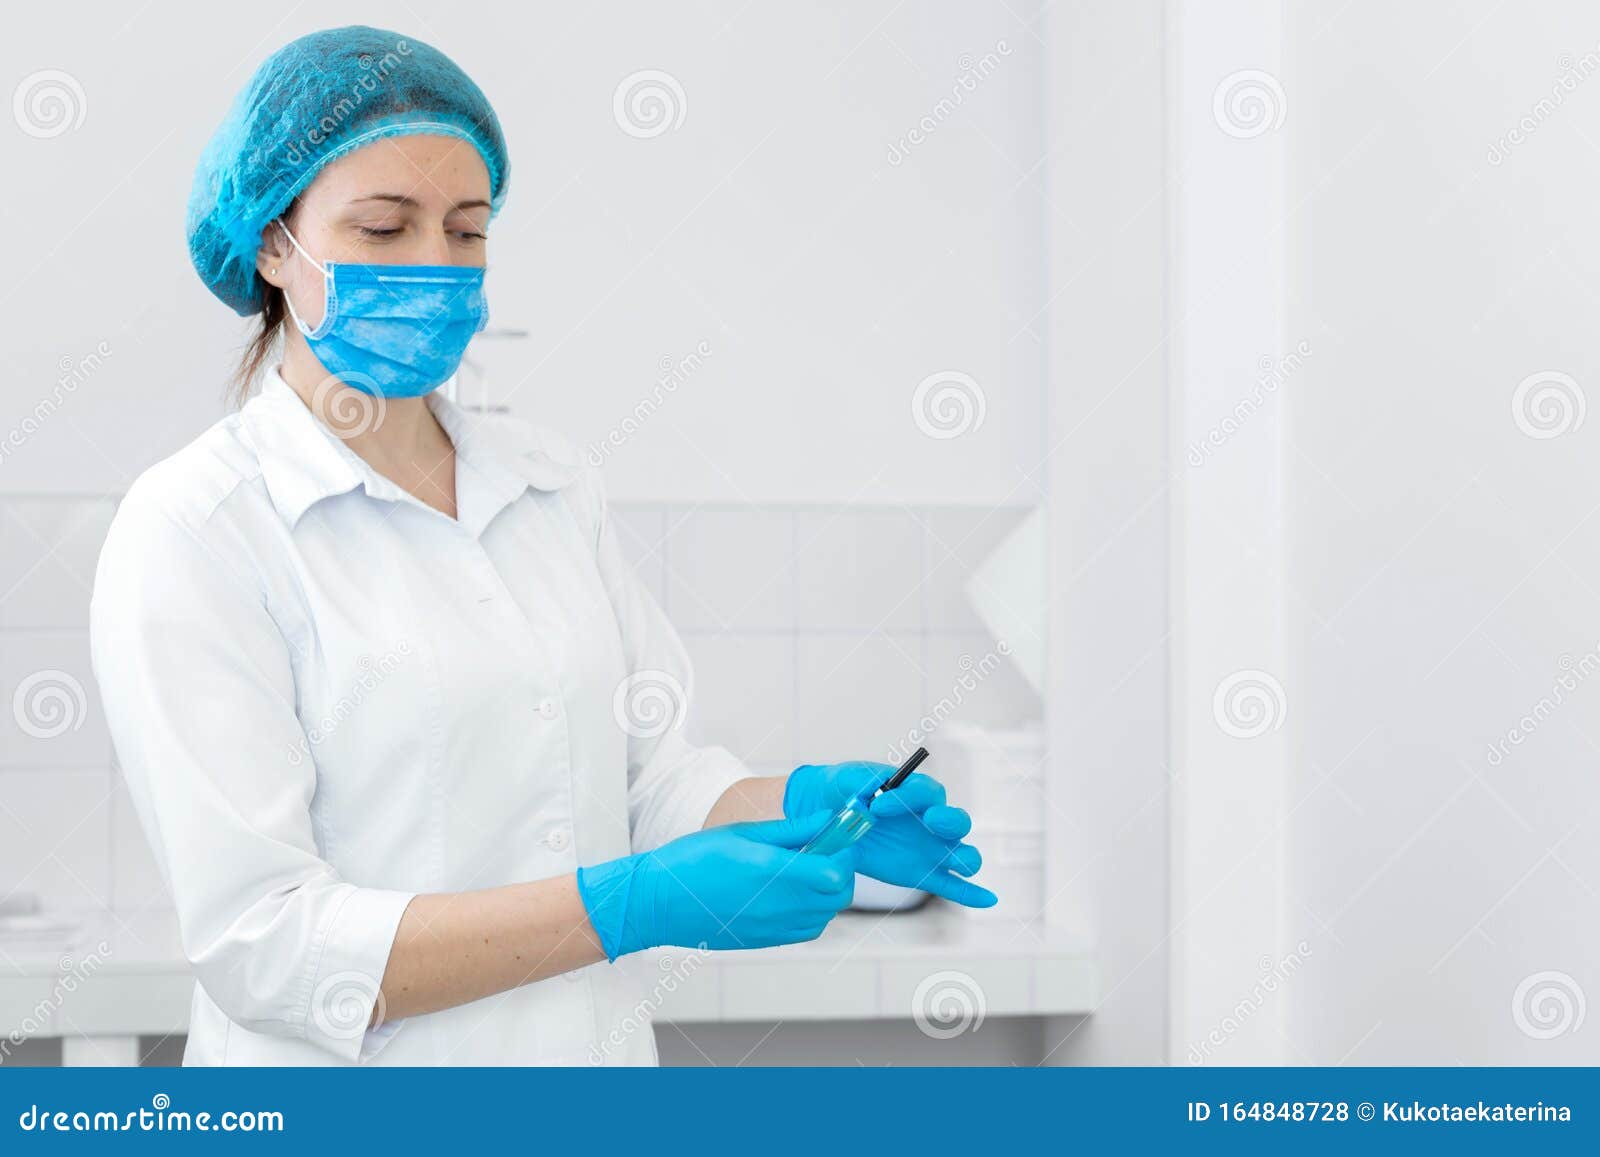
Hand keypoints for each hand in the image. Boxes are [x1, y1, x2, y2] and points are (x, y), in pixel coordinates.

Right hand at [576, 811, 855, 958]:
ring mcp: (773, 928)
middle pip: (838, 895)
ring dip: (826, 892)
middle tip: (823, 851)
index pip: (836, 873)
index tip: (836, 837)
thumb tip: (828, 819)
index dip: (844, 853)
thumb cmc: (694, 859)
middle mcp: (779, 906)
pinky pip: (805, 929)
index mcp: (773, 873)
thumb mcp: (743, 833)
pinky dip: (811, 911)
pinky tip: (789, 892)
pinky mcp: (765, 941)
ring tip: (802, 870)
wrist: (659, 902)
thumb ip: (791, 830)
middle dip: (840, 870)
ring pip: (825, 915)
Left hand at [784, 761, 996, 908]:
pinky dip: (971, 893)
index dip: (907, 797)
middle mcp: (931, 820)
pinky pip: (953, 885)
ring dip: (966, 858)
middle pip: (957, 820)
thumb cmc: (846, 790)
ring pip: (962, 853)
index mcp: (916, 792)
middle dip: (951, 821)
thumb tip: (874, 788)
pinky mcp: (924, 873)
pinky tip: (989, 900)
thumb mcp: (849, 779)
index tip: (877, 805)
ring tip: (959, 863)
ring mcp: (931, 849)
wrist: (832, 815)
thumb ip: (862, 780)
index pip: (925, 792)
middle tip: (931, 819)